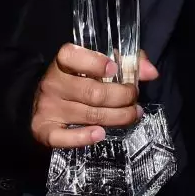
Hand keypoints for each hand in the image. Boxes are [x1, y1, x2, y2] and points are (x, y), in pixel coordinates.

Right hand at [31, 44, 157, 148]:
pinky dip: (84, 138)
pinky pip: (65, 138)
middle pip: (92, 92)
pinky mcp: (44, 130)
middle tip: (134, 98)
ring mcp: (48, 107)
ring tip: (133, 115)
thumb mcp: (100, 63)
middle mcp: (53, 83)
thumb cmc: (79, 78)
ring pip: (89, 115)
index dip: (95, 63)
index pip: (73, 56)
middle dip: (121, 96)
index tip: (114, 69)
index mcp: (64, 61)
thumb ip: (128, 62)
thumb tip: (152, 72)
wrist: (42, 101)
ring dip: (117, 117)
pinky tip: (101, 134)